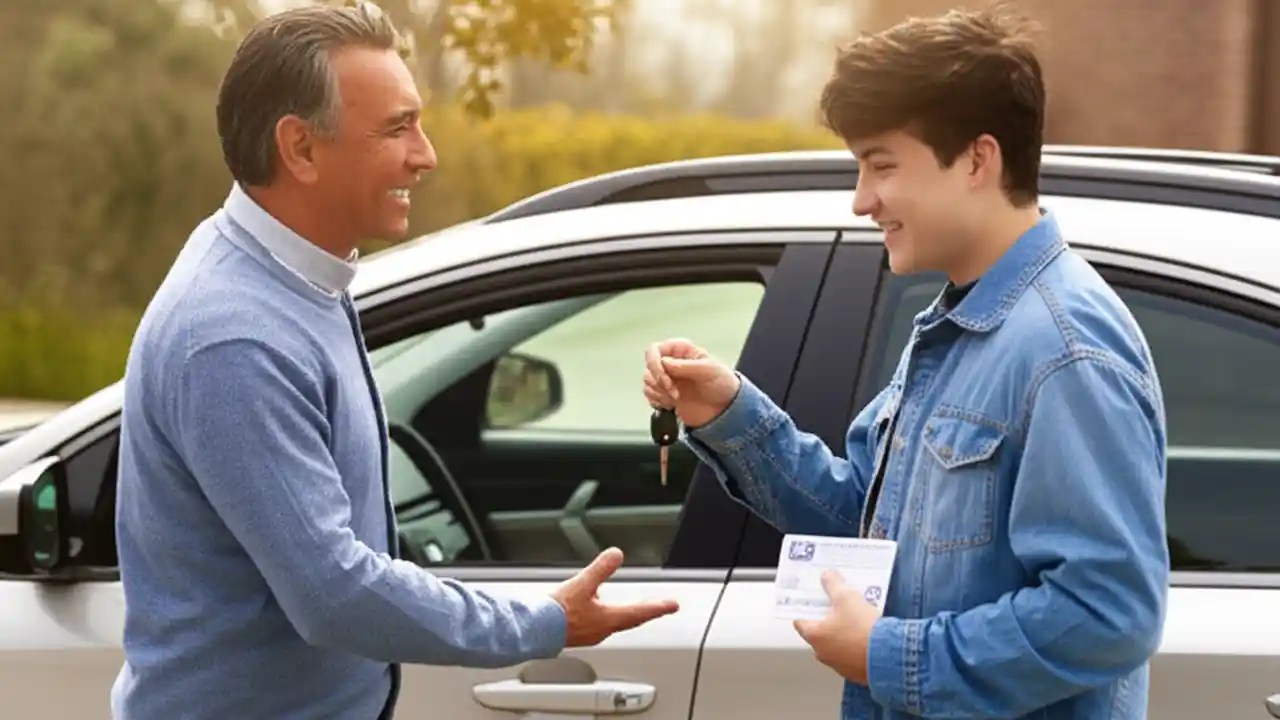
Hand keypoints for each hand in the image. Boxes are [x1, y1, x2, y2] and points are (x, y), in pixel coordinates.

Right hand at [550, 547, 678, 646]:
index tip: (672, 606)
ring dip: (621, 614)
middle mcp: (602, 630)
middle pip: (629, 620)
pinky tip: (590, 609)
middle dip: (643, 612)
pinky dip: (600, 616)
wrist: (532, 630)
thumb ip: (601, 569)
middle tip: (655, 608)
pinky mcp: (575, 635)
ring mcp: (589, 634)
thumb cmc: (556, 613)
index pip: (640, 612)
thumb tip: (616, 555)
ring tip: (624, 607)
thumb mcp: (583, 584)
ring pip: (612, 623)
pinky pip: (595, 624)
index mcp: (608, 619)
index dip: (658, 607)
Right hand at [642, 338, 740, 427]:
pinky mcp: (665, 394)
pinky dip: (657, 401)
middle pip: (649, 367)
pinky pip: (649, 395)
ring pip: (648, 382)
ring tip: (676, 398)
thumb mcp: (708, 370)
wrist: (725, 409)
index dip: (655, 364)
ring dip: (658, 393)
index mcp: (681, 350)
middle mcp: (672, 363)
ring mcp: (667, 379)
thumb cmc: (722, 384)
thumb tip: (664, 362)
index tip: (665, 377)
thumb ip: (686, 365)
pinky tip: (671, 404)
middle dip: (659, 382)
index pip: (655, 350)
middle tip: (674, 392)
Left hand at [793, 570, 880, 684]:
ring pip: (834, 647)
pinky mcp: (854, 672)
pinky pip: (850, 657)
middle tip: (836, 608)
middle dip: (826, 621)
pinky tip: (865, 637)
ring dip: (841, 636)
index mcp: (815, 636)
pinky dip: (854, 648)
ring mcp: (839, 665)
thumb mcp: (846, 597)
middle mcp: (823, 653)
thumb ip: (833, 584)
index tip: (812, 603)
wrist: (888, 653)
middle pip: (818, 634)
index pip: (800, 622)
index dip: (806, 610)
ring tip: (855, 622)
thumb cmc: (863, 628)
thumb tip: (827, 576)